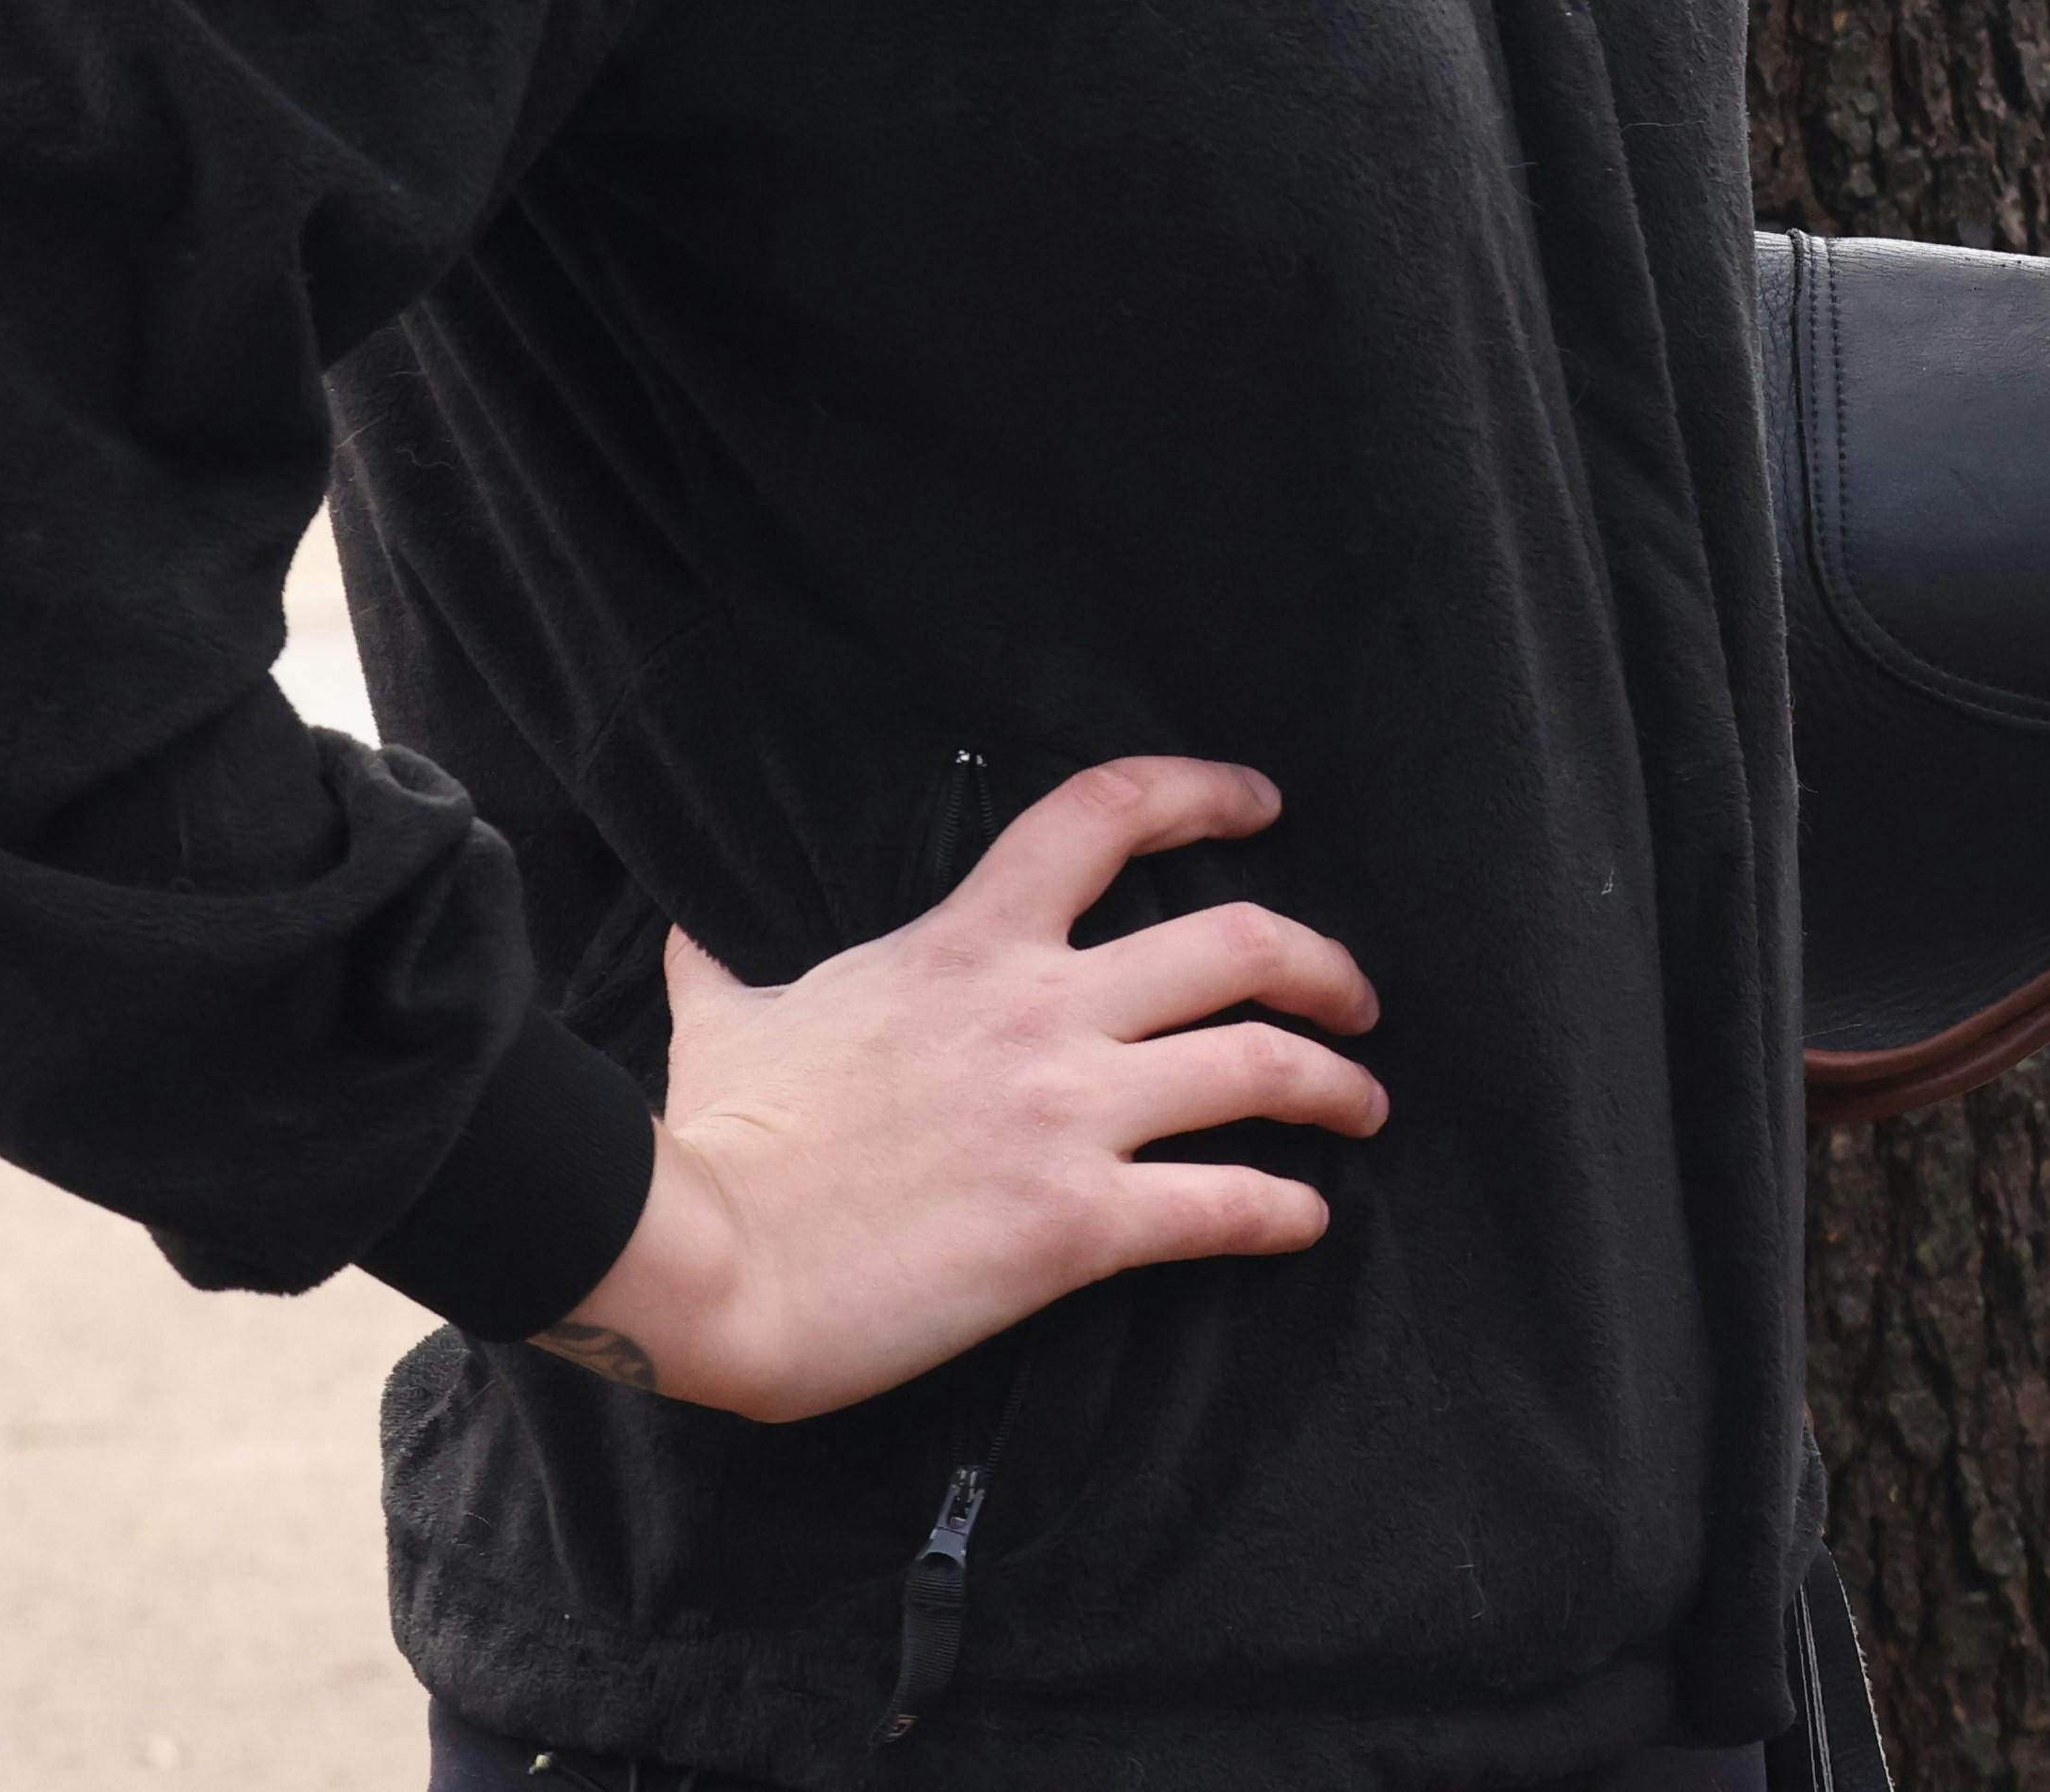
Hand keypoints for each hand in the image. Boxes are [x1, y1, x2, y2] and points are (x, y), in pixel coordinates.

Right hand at [529, 755, 1384, 1423]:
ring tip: (1363, 1104)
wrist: (712, 1259)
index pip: (1105, 812)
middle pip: (1236, 942)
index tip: (1262, 802)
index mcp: (969, 942)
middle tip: (1357, 998)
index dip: (1201, 791)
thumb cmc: (722, 1139)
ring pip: (1257, 1066)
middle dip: (1322, 964)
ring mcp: (1066, 1114)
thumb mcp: (727, 1017)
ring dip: (1333, 1083)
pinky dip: (1284, 1211)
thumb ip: (724, 966)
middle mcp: (1041, 1008)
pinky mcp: (1075, 1224)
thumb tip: (686, 936)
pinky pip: (1223, 1205)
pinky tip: (1306, 1221)